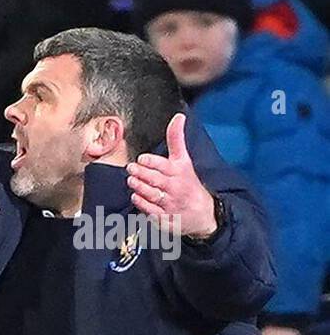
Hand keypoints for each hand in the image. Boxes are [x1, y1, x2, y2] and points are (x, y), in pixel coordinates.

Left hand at [127, 113, 217, 239]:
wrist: (202, 213)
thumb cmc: (188, 183)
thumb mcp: (184, 160)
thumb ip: (176, 139)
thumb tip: (178, 117)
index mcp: (180, 172)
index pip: (165, 165)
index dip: (152, 162)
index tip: (142, 158)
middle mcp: (175, 187)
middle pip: (157, 180)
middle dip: (142, 174)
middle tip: (131, 168)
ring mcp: (170, 203)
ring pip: (153, 195)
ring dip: (140, 187)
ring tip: (131, 181)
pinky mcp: (165, 218)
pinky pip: (152, 211)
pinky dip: (143, 204)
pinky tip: (135, 197)